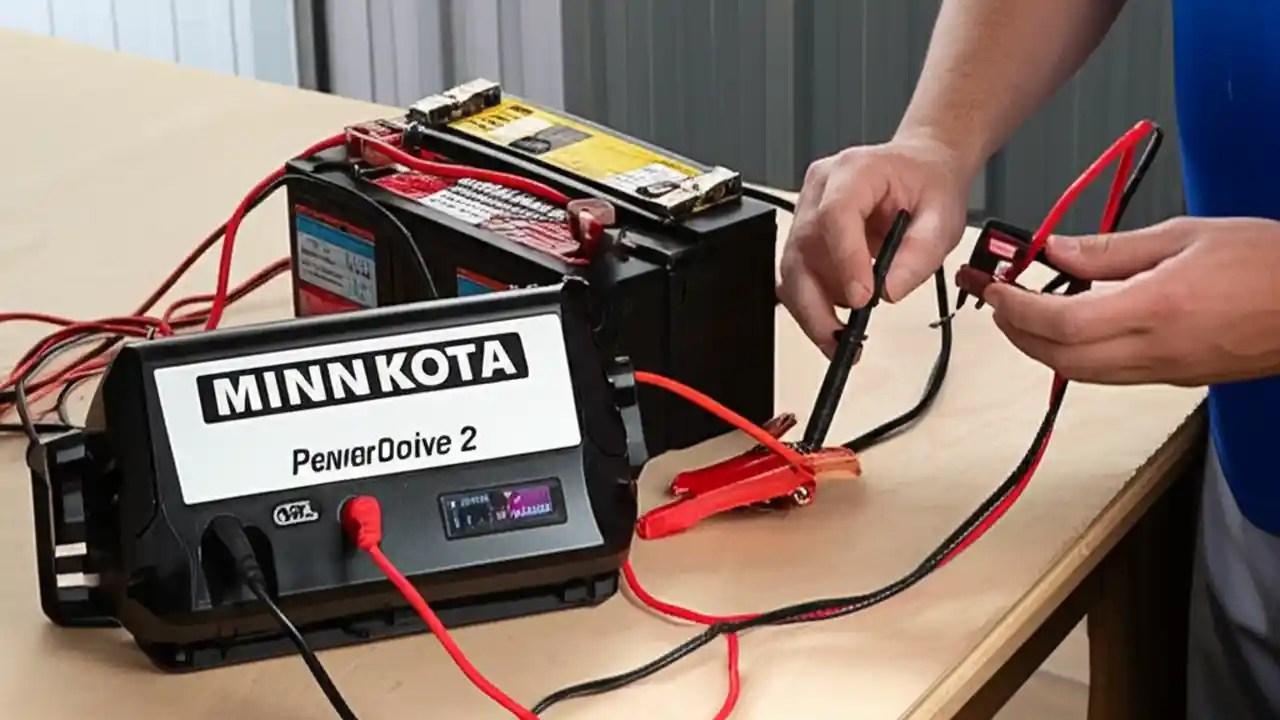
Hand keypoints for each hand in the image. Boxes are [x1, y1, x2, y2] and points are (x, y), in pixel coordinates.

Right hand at [778, 135, 973, 355]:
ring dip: (813, 309)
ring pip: (792, 269)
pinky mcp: (804, 234)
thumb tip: (889, 291)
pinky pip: (798, 275)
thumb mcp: (943, 218)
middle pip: (800, 249)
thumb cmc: (928, 184)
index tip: (862, 299)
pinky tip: (837, 318)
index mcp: (855, 171)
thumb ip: (921, 254)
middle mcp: (821, 189)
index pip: (835, 215)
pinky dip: (814, 303)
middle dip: (814, 304)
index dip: (844, 261)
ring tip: (843, 337)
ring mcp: (807, 211)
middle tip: (839, 340)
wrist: (920, 169)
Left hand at [983, 217, 1279, 385]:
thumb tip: (1057, 251)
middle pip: (1059, 358)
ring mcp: (1166, 372)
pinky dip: (1077, 355)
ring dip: (1042, 348)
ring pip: (1081, 374)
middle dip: (1016, 333)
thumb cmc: (1268, 263)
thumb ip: (1112, 250)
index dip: (1016, 307)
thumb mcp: (1185, 235)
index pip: (1061, 322)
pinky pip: (1110, 375)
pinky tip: (1073, 328)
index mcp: (1156, 309)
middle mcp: (1156, 351)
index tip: (993, 286)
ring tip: (1023, 314)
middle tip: (997, 301)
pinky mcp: (1176, 378)